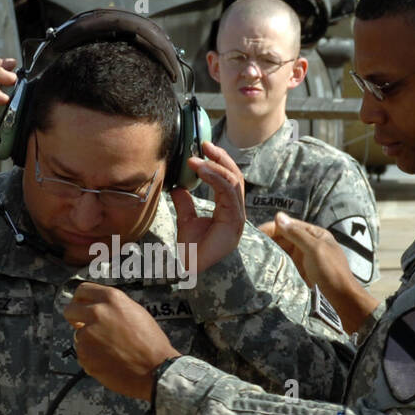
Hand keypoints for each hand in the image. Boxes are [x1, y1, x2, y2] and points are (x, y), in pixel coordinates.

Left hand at [63, 282, 179, 399]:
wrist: (156, 369)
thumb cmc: (151, 343)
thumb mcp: (135, 312)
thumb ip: (113, 307)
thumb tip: (97, 307)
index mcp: (112, 299)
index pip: (82, 290)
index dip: (80, 300)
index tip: (79, 306)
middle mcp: (97, 313)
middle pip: (71, 310)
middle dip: (75, 318)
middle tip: (82, 326)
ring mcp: (88, 334)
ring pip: (78, 335)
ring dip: (88, 342)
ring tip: (109, 350)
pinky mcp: (85, 354)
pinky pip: (82, 354)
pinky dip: (91, 358)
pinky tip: (108, 360)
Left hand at [170, 141, 245, 274]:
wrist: (192, 269)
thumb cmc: (192, 250)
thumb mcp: (186, 220)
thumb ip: (185, 203)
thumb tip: (178, 186)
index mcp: (228, 209)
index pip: (228, 179)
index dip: (217, 162)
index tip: (202, 149)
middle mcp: (236, 210)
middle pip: (234, 176)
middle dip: (220, 158)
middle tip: (204, 144)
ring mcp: (237, 216)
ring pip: (233, 181)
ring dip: (215, 166)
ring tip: (197, 158)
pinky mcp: (234, 221)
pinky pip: (228, 192)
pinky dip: (215, 178)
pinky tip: (202, 170)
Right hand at [259, 212, 378, 333]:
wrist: (341, 299)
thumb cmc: (331, 271)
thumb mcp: (315, 249)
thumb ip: (297, 233)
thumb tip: (278, 216)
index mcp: (314, 234)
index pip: (289, 225)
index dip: (272, 227)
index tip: (255, 231)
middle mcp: (308, 244)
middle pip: (283, 237)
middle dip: (268, 239)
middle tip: (250, 244)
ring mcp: (303, 259)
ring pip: (282, 251)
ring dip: (269, 251)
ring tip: (253, 254)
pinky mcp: (299, 272)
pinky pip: (283, 264)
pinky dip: (274, 263)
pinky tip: (263, 265)